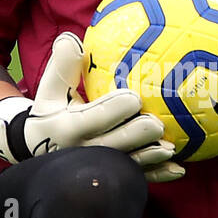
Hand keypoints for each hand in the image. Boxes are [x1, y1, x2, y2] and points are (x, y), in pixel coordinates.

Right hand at [0, 32, 182, 179]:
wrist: (40, 146)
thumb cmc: (52, 110)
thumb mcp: (50, 89)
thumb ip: (62, 65)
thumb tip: (71, 39)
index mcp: (69, 127)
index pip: (94, 118)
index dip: (114, 110)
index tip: (135, 98)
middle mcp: (84, 150)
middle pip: (115, 144)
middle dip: (136, 134)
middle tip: (157, 123)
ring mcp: (98, 167)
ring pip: (128, 164)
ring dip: (150, 158)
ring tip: (170, 149)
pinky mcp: (111, 176)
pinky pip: (136, 177)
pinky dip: (157, 175)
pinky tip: (178, 169)